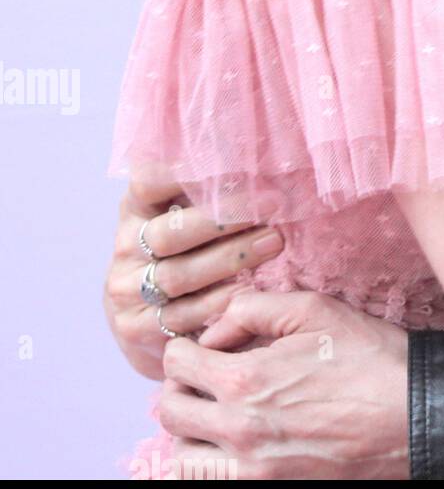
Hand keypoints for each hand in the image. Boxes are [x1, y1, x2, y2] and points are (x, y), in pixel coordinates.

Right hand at [104, 165, 283, 380]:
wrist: (146, 318)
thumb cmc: (183, 250)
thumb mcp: (183, 214)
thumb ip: (208, 191)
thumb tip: (264, 161)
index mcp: (136, 208)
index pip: (146, 182)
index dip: (184, 172)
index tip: (235, 164)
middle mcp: (125, 246)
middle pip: (170, 232)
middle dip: (224, 219)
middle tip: (272, 205)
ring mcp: (126, 289)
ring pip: (179, 274)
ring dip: (231, 258)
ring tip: (274, 243)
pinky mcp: (135, 327)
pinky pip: (180, 315)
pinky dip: (217, 302)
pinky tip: (247, 289)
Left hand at [159, 290, 409, 479]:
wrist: (413, 415)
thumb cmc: (369, 358)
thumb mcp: (315, 310)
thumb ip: (253, 308)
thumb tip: (216, 330)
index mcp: (245, 381)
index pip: (176, 364)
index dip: (186, 346)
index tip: (204, 344)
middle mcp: (239, 431)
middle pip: (170, 411)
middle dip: (181, 385)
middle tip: (206, 374)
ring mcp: (252, 469)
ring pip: (182, 455)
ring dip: (191, 428)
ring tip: (217, 410)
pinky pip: (210, 481)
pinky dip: (209, 460)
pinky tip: (234, 439)